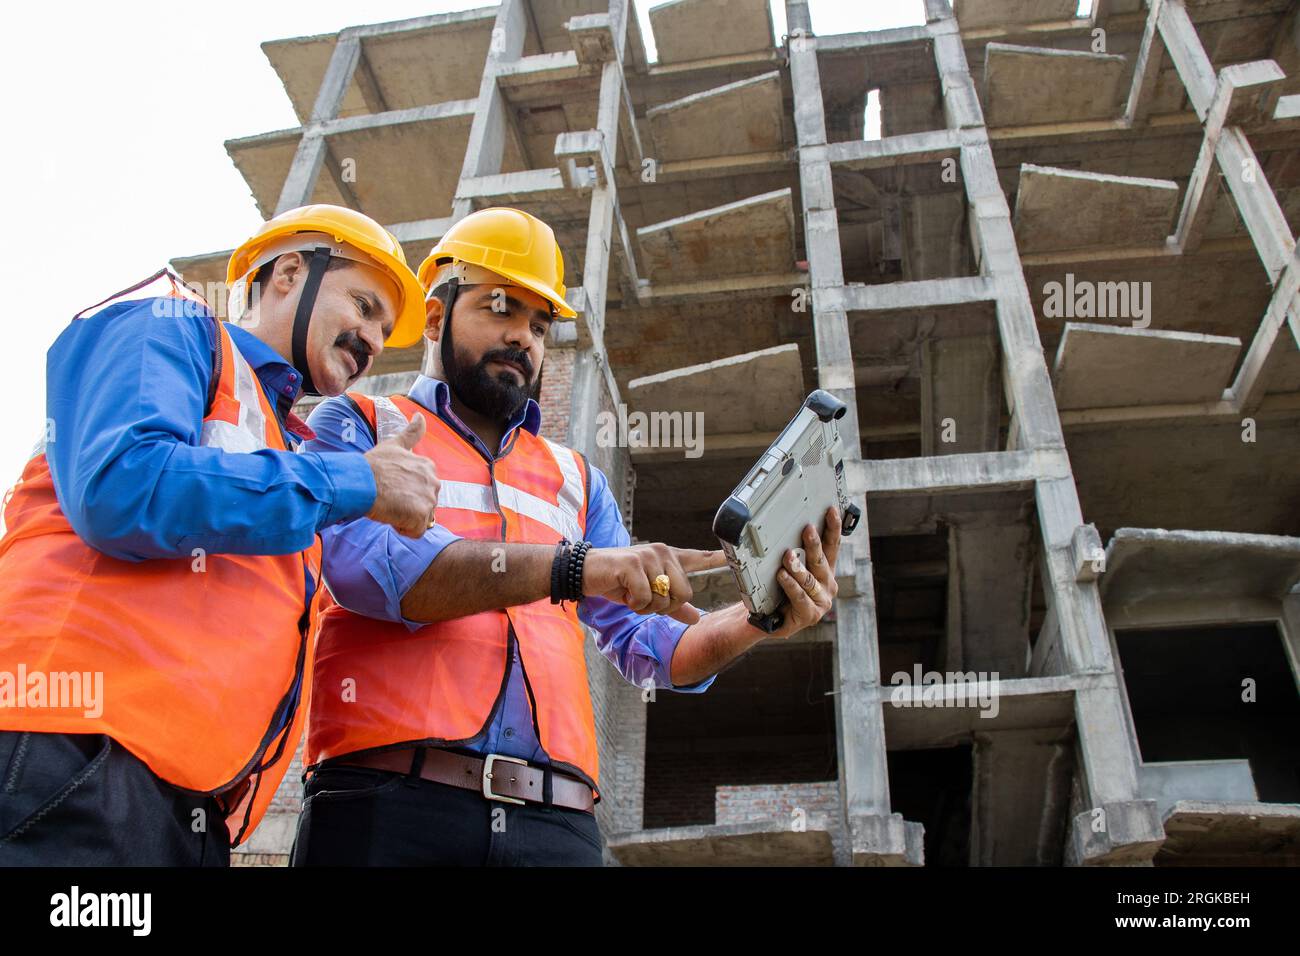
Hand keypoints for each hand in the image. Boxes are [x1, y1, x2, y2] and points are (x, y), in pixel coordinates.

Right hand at [363, 415, 439, 537]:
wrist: (362, 482)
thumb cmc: (373, 465)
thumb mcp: (394, 444)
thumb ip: (411, 432)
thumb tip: (420, 415)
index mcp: (428, 466)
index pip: (423, 488)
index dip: (406, 492)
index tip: (391, 488)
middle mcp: (433, 482)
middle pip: (424, 504)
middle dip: (408, 506)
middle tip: (389, 499)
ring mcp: (429, 499)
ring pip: (421, 519)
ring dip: (405, 518)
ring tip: (389, 507)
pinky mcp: (421, 516)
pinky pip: (416, 531)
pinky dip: (404, 529)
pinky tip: (391, 517)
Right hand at [583, 543, 727, 623]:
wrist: (586, 573)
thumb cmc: (618, 581)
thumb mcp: (648, 594)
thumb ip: (673, 605)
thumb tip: (695, 619)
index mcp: (668, 558)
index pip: (699, 557)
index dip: (717, 558)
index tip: (733, 556)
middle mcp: (662, 553)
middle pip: (684, 593)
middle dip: (664, 606)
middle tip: (645, 600)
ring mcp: (648, 557)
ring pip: (664, 598)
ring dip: (646, 606)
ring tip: (631, 594)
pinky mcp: (634, 565)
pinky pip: (645, 598)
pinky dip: (634, 604)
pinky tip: (623, 593)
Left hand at [765, 507, 842, 639]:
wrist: (766, 619)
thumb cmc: (777, 589)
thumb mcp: (787, 567)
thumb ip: (793, 551)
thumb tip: (785, 526)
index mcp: (825, 570)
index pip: (832, 545)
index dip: (833, 527)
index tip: (831, 510)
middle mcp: (827, 584)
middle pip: (821, 560)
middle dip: (814, 543)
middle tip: (807, 528)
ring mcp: (821, 601)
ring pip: (809, 579)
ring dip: (798, 566)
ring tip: (787, 556)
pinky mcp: (810, 614)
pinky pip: (799, 596)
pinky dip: (790, 585)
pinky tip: (782, 576)